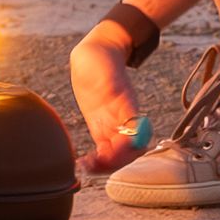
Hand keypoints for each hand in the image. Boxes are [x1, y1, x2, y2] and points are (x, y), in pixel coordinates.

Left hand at [69, 21, 146, 175]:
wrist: (96, 53)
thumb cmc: (101, 58)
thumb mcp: (105, 71)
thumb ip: (111, 86)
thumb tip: (119, 101)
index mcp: (127, 107)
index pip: (136, 138)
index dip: (125, 152)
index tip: (105, 155)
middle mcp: (123, 119)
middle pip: (128, 151)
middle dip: (114, 163)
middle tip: (91, 165)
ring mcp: (113, 123)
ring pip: (116, 153)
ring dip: (105, 165)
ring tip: (85, 166)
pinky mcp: (101, 125)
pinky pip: (104, 148)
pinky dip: (97, 159)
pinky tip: (82, 162)